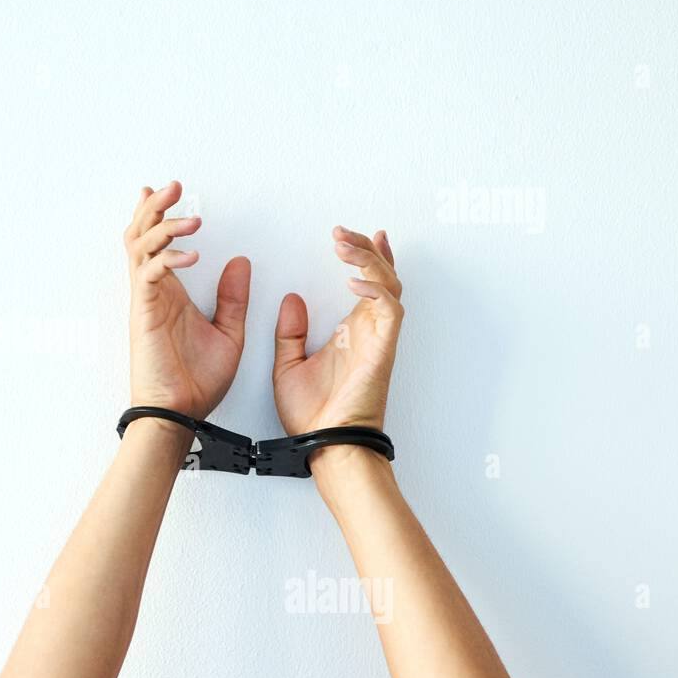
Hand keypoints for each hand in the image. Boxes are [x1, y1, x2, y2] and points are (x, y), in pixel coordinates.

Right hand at [124, 181, 250, 419]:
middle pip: (141, 236)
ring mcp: (146, 300)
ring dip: (162, 224)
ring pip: (141, 246)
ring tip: (188, 214)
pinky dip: (169, 257)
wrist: (181, 414)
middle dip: (154, 208)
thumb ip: (233, 298)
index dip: (158, 216)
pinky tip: (192, 252)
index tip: (165, 192)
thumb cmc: (197, 382)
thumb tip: (241, 263)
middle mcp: (153, 291)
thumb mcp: (229, 333)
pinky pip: (151, 273)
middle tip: (173, 187)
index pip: (157, 244)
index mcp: (169, 293)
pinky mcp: (145, 312)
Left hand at [272, 226, 403, 433]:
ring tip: (344, 245)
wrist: (322, 444)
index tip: (352, 235)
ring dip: (369, 260)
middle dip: (365, 249)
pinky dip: (375, 291)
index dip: (366, 257)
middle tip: (341, 233)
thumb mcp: (287, 364)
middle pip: (382, 275)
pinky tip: (354, 282)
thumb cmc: (311, 414)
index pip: (367, 284)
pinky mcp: (382, 350)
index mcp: (351, 331)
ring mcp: (378, 338)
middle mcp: (369, 330)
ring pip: (389, 285)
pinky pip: (389, 310)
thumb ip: (290, 332)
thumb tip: (292, 299)